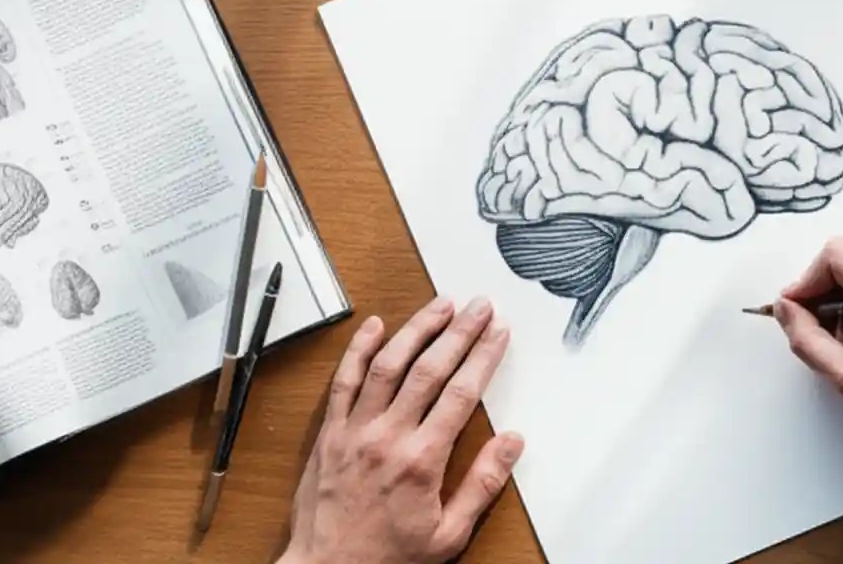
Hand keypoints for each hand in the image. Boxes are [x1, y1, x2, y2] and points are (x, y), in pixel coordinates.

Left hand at [279, 297, 523, 563]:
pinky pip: (344, 381)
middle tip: (479, 306)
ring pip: (388, 365)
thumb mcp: (449, 535)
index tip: (498, 332)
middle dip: (459, 332)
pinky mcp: (330, 433)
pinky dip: (358, 350)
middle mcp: (388, 436)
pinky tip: (375, 325)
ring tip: (440, 305)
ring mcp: (355, 430)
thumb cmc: (388, 558)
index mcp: (422, 460)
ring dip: (417, 329)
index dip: (483, 357)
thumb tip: (511, 442)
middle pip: (430, 369)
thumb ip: (482, 485)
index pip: (461, 393)